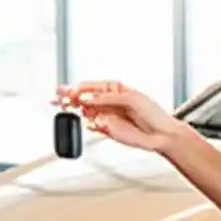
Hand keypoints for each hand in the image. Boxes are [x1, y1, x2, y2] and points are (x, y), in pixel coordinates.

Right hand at [54, 81, 184, 152]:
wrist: (162, 134)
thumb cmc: (154, 114)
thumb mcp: (132, 99)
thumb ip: (110, 98)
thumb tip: (91, 98)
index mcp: (115, 89)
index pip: (92, 86)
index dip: (80, 88)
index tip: (72, 91)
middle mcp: (108, 101)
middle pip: (84, 97)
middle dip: (70, 97)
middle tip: (59, 98)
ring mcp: (106, 115)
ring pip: (85, 111)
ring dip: (74, 109)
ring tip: (67, 108)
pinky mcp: (107, 129)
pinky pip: (92, 126)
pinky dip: (87, 124)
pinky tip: (87, 122)